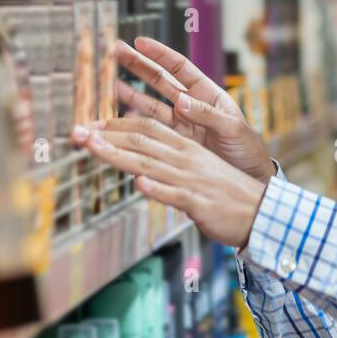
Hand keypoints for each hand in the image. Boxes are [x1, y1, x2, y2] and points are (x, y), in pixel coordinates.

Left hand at [72, 116, 265, 247]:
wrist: (260, 212)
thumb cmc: (226, 193)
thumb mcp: (196, 172)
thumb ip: (169, 166)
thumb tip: (139, 168)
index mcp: (186, 148)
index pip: (146, 128)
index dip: (115, 125)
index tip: (88, 126)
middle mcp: (186, 159)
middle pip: (142, 141)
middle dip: (106, 135)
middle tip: (76, 132)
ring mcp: (192, 179)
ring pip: (150, 163)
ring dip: (119, 155)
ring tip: (93, 147)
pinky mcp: (199, 202)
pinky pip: (175, 194)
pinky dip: (157, 189)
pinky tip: (140, 184)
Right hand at [114, 36, 274, 181]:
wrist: (249, 178)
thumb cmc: (248, 150)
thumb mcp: (234, 129)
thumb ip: (208, 115)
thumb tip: (182, 102)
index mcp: (207, 95)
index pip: (180, 68)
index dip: (160, 54)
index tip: (140, 42)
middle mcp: (190, 106)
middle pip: (159, 81)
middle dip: (137, 66)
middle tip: (115, 53)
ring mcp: (179, 124)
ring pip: (148, 104)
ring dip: (128, 93)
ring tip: (106, 82)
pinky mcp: (173, 143)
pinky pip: (149, 129)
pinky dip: (133, 123)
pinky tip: (117, 116)